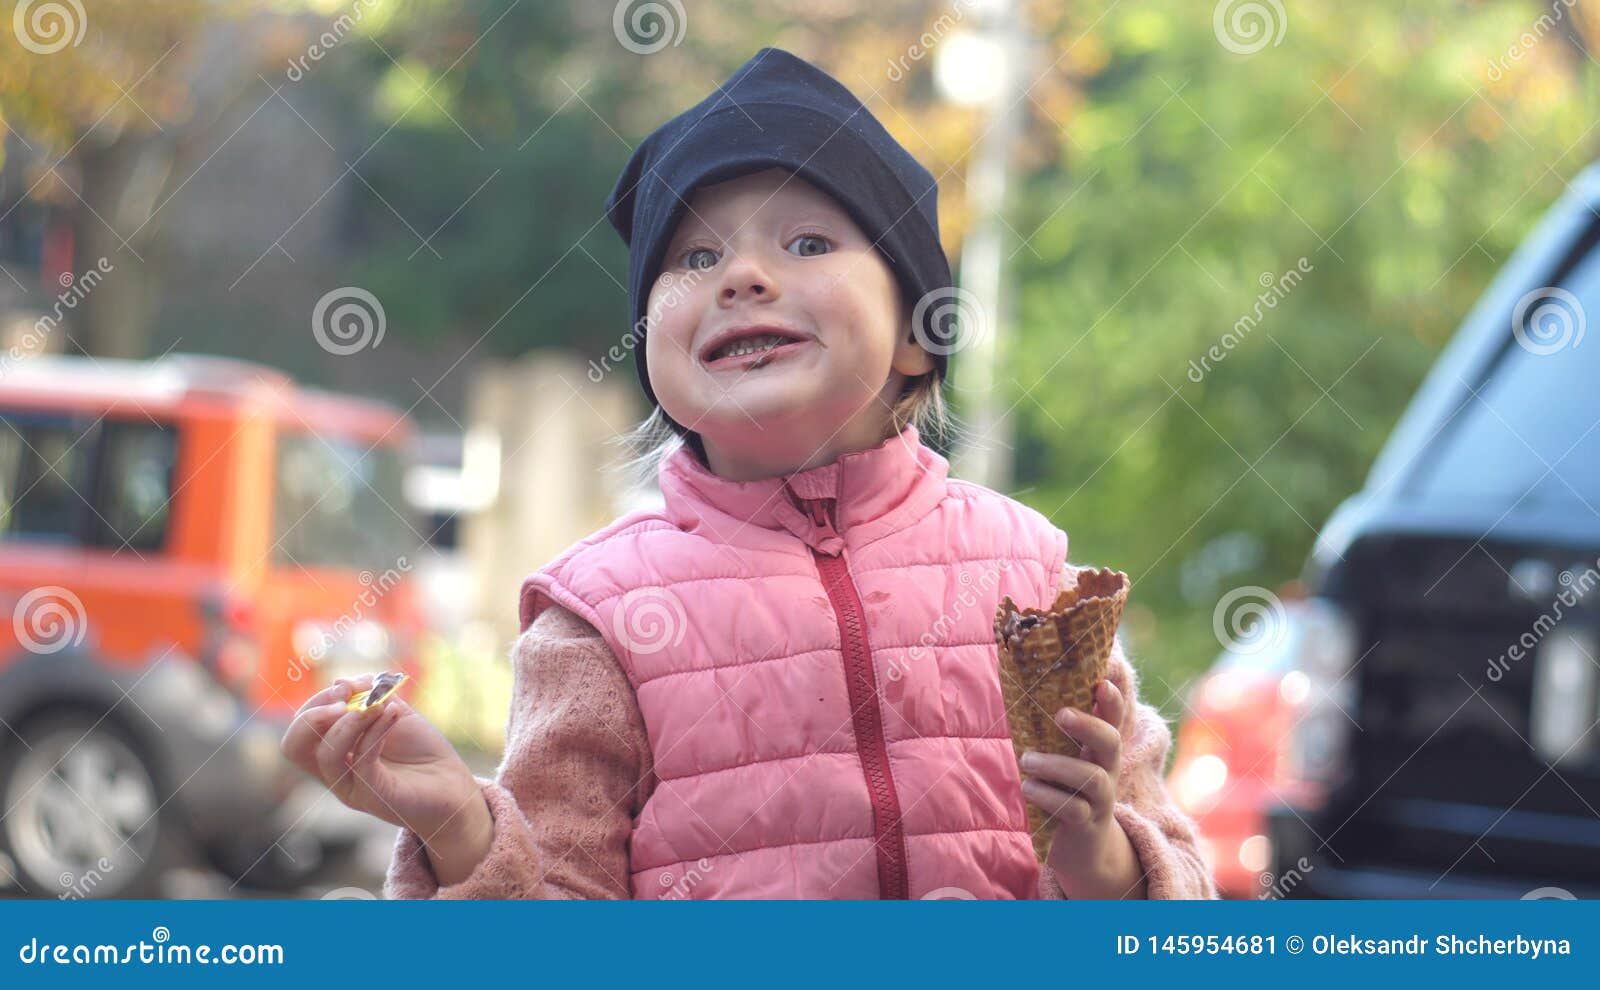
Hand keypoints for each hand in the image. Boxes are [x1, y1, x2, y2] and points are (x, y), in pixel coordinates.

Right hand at [280, 673, 490, 856]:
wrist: (454, 785)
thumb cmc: (422, 752)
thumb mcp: (393, 715)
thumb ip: (369, 698)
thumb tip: (340, 682)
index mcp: (334, 752)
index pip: (301, 728)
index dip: (319, 700)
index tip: (357, 683)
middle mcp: (335, 772)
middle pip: (294, 746)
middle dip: (314, 713)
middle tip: (347, 694)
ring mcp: (352, 787)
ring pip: (327, 754)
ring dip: (351, 720)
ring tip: (379, 704)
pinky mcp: (375, 796)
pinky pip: (363, 762)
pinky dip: (375, 731)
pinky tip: (393, 714)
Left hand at [1018, 679, 1147, 897]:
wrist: (1085, 848)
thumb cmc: (1066, 791)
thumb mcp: (1064, 760)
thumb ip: (1052, 733)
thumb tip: (1021, 688)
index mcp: (1099, 750)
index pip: (1112, 719)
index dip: (1112, 701)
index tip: (1101, 681)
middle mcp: (1107, 770)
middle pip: (1112, 743)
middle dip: (1089, 725)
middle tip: (1061, 714)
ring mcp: (1100, 799)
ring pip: (1093, 777)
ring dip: (1057, 765)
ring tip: (1027, 760)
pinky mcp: (1087, 825)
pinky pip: (1073, 809)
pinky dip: (1047, 795)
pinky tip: (1028, 788)